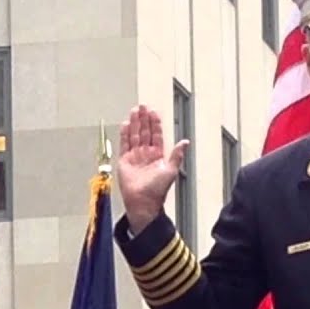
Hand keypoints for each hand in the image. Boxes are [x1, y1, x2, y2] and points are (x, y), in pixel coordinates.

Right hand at [116, 105, 189, 234]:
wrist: (142, 202)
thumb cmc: (157, 190)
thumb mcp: (171, 170)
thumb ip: (177, 155)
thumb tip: (185, 142)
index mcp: (157, 155)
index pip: (156, 135)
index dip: (155, 123)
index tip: (154, 112)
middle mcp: (145, 154)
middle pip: (144, 132)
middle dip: (143, 119)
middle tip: (142, 106)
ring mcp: (134, 157)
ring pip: (134, 136)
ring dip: (134, 123)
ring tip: (134, 111)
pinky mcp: (124, 162)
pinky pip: (124, 145)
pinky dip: (124, 134)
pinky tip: (125, 125)